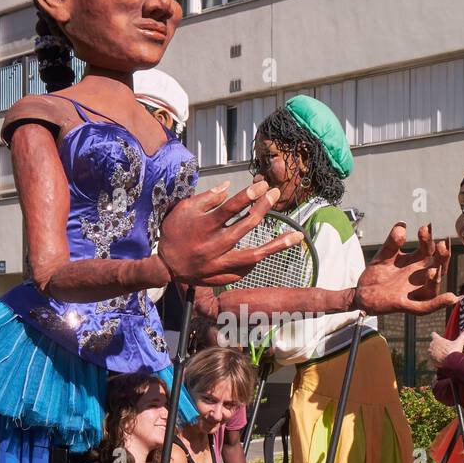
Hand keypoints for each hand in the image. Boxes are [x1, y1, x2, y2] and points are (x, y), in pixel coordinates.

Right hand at [158, 181, 302, 285]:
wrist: (166, 266)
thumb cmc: (174, 234)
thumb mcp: (184, 210)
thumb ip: (206, 198)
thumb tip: (228, 188)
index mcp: (204, 226)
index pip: (231, 208)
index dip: (249, 195)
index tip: (262, 186)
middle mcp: (214, 245)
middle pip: (246, 225)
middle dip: (263, 208)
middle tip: (274, 194)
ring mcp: (220, 263)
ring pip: (255, 254)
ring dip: (278, 245)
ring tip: (297, 236)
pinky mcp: (223, 276)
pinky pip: (246, 269)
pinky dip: (258, 259)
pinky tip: (271, 251)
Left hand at [355, 224, 458, 314]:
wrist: (362, 292)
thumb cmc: (377, 273)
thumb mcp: (384, 255)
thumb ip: (392, 242)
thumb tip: (401, 226)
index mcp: (417, 262)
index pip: (428, 249)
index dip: (427, 239)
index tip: (424, 228)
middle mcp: (420, 276)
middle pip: (438, 266)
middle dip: (441, 256)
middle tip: (441, 244)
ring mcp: (414, 291)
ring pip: (433, 286)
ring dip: (436, 278)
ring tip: (433, 269)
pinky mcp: (406, 305)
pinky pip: (424, 307)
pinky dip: (438, 303)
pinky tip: (451, 298)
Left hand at [428, 326, 463, 367]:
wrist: (451, 363)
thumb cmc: (454, 351)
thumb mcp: (460, 342)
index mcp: (437, 339)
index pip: (433, 334)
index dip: (435, 335)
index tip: (437, 336)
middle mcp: (431, 346)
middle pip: (433, 344)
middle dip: (437, 346)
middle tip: (444, 348)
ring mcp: (430, 354)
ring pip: (432, 352)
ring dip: (436, 353)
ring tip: (443, 355)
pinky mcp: (431, 361)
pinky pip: (433, 360)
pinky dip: (436, 360)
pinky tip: (442, 361)